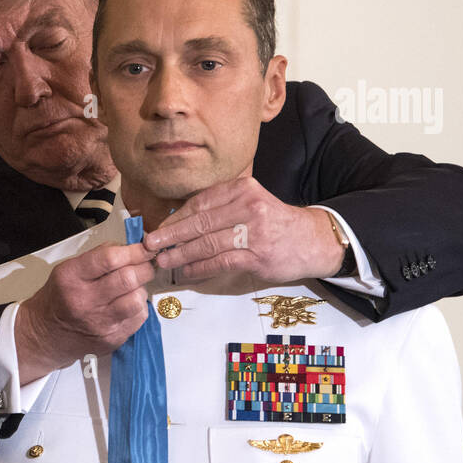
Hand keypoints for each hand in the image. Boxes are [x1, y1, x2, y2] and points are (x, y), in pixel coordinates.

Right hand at [14, 241, 157, 382]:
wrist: (46, 334)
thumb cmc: (59, 298)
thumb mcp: (68, 269)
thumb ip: (98, 256)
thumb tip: (130, 248)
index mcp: (71, 278)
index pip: (109, 259)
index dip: (134, 251)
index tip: (144, 247)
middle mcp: (84, 301)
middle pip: (128, 279)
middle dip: (144, 267)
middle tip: (145, 264)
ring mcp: (99, 323)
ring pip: (137, 299)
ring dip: (141, 289)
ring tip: (133, 287)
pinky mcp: (111, 339)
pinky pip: (138, 318)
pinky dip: (138, 307)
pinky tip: (127, 304)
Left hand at [143, 176, 344, 284]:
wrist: (312, 240)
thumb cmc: (273, 223)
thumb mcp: (249, 203)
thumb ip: (219, 208)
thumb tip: (176, 221)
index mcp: (241, 189)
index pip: (199, 203)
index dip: (174, 218)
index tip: (157, 228)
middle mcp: (247, 206)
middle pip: (199, 223)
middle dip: (170, 235)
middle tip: (150, 245)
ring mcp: (254, 232)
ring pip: (206, 243)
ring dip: (180, 254)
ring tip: (163, 261)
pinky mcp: (257, 256)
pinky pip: (220, 262)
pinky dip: (199, 268)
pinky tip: (185, 273)